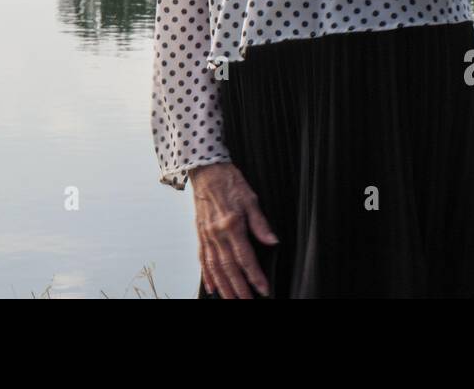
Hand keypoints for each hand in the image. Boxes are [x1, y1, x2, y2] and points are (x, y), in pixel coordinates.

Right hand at [190, 162, 278, 297]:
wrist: (206, 171)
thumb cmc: (228, 182)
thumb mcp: (250, 198)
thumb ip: (260, 223)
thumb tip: (272, 241)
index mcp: (232, 225)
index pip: (245, 258)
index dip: (255, 276)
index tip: (263, 289)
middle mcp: (217, 234)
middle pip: (229, 268)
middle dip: (239, 289)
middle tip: (247, 303)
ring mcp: (206, 236)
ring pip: (214, 267)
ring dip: (224, 287)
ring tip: (231, 300)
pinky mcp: (200, 234)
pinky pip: (203, 259)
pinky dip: (207, 275)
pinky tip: (212, 287)